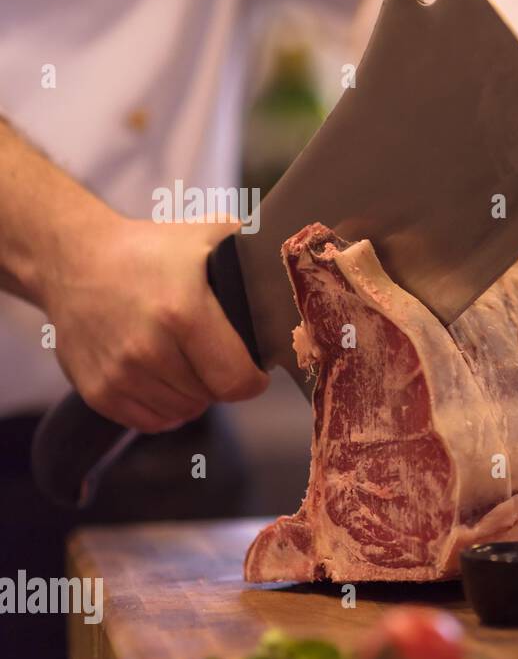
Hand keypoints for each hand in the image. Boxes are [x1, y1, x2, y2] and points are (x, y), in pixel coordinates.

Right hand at [40, 214, 268, 431]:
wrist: (73, 259)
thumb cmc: (150, 249)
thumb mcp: (208, 237)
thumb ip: (258, 252)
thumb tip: (304, 260)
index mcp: (182, 313)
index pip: (237, 382)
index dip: (252, 380)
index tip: (253, 368)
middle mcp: (147, 348)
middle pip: (211, 397)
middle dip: (221, 380)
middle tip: (213, 351)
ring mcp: (119, 373)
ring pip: (183, 411)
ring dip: (192, 392)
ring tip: (183, 356)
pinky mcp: (96, 391)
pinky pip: (151, 421)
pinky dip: (164, 405)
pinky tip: (161, 372)